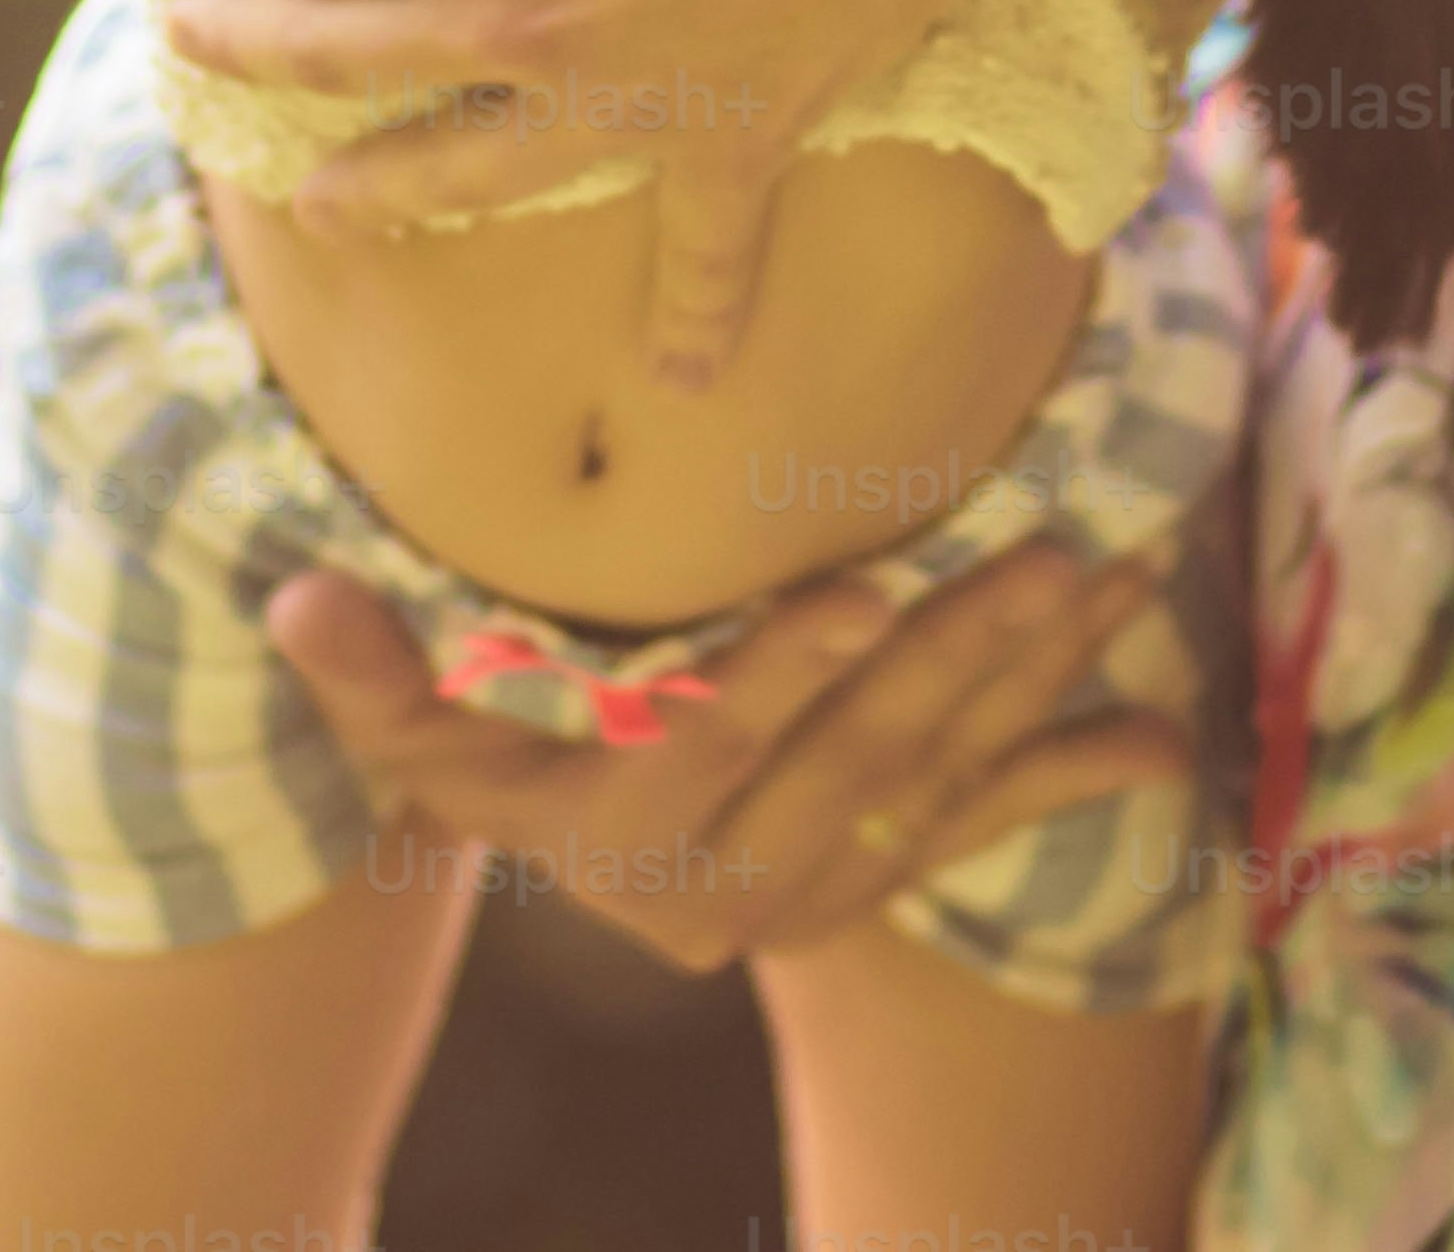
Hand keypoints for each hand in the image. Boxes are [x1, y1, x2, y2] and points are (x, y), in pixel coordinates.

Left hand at [155, 0, 1073, 387]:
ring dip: (379, 185)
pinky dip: (694, 318)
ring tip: (316, 202)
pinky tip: (684, 386)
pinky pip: (708, 250)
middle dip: (248, 45)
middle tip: (192, 41)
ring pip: (465, 168)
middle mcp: (513, 20)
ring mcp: (624, 97)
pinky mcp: (738, 132)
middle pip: (337, 47)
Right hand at [259, 534, 1187, 971]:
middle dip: (956, 660)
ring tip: (1116, 576)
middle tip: (1046, 559)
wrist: (566, 855)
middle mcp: (721, 888)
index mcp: (612, 838)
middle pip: (851, 764)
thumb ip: (365, 674)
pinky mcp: (873, 884)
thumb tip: (298, 601)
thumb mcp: (408, 728)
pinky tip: (1155, 739)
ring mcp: (811, 894)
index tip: (868, 587)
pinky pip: (980, 826)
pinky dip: (1067, 773)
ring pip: (936, 785)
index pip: (704, 744)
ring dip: (1035, 684)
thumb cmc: (473, 748)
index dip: (786, 671)